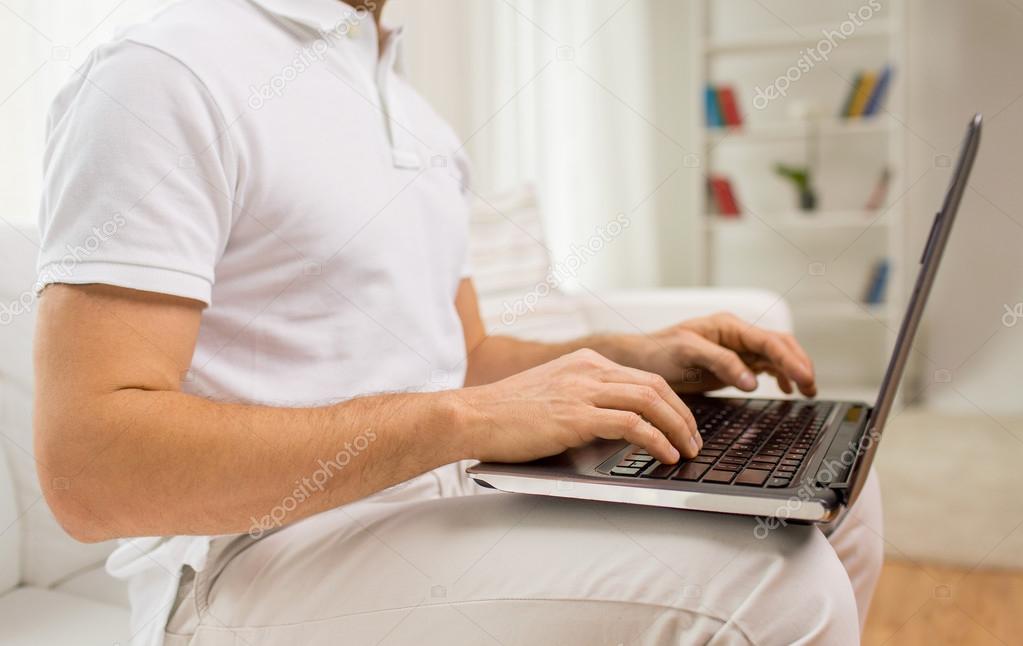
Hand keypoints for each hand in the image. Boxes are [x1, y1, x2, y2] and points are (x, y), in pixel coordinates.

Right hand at [453, 349, 699, 464]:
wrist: (472, 415)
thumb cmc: (506, 414)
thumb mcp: (554, 395)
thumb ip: (586, 400)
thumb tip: (618, 426)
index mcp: (585, 363)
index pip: (644, 378)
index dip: (672, 402)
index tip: (683, 424)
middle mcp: (588, 370)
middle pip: (655, 386)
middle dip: (683, 416)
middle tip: (695, 440)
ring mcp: (582, 390)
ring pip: (651, 401)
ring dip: (677, 428)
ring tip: (688, 450)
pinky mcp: (576, 416)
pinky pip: (631, 424)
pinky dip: (656, 440)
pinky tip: (665, 455)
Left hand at [616, 312, 816, 396]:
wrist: (640, 360)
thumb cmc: (659, 352)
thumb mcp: (687, 353)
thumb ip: (721, 362)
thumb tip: (753, 379)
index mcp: (728, 326)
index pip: (769, 341)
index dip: (790, 360)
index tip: (804, 378)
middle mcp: (735, 334)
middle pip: (779, 345)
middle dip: (799, 364)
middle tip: (812, 387)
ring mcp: (735, 348)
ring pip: (775, 356)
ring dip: (793, 371)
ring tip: (807, 391)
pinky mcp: (731, 363)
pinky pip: (763, 366)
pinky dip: (778, 376)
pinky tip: (784, 389)